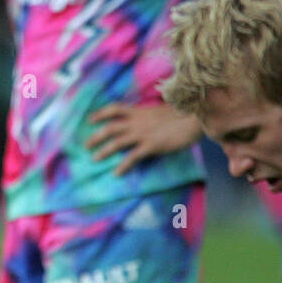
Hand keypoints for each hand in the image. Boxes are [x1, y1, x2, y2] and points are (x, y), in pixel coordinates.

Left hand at [85, 102, 202, 175]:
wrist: (196, 117)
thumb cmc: (183, 114)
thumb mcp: (161, 111)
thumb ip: (149, 116)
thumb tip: (146, 121)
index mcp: (139, 112)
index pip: (114, 109)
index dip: (100, 114)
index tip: (90, 119)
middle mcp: (137, 122)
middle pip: (109, 128)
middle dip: (95, 137)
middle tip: (85, 146)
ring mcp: (143, 134)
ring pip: (116, 142)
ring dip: (103, 151)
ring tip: (94, 159)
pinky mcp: (151, 145)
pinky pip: (132, 157)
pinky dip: (123, 166)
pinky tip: (117, 173)